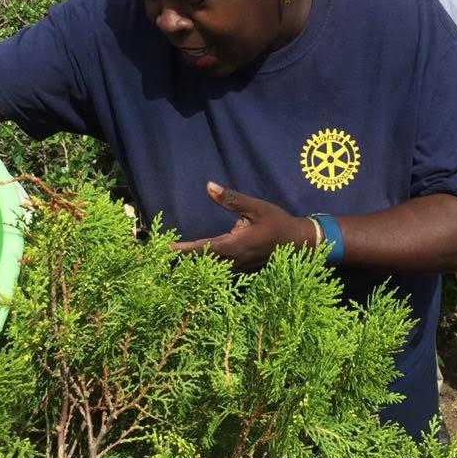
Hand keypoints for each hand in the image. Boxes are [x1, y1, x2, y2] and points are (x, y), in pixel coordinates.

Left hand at [172, 182, 314, 270]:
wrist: (300, 244)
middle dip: (179, 261)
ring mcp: (237, 269)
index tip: (163, 250)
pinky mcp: (241, 270)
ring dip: (189, 266)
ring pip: (208, 269)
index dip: (181, 250)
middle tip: (156, 260)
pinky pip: (217, 271)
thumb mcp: (256, 207)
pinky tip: (191, 267)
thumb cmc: (278, 223)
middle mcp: (233, 262)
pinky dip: (203, 269)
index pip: (202, 248)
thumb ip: (231, 199)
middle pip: (200, 263)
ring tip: (167, 264)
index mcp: (234, 246)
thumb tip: (209, 186)